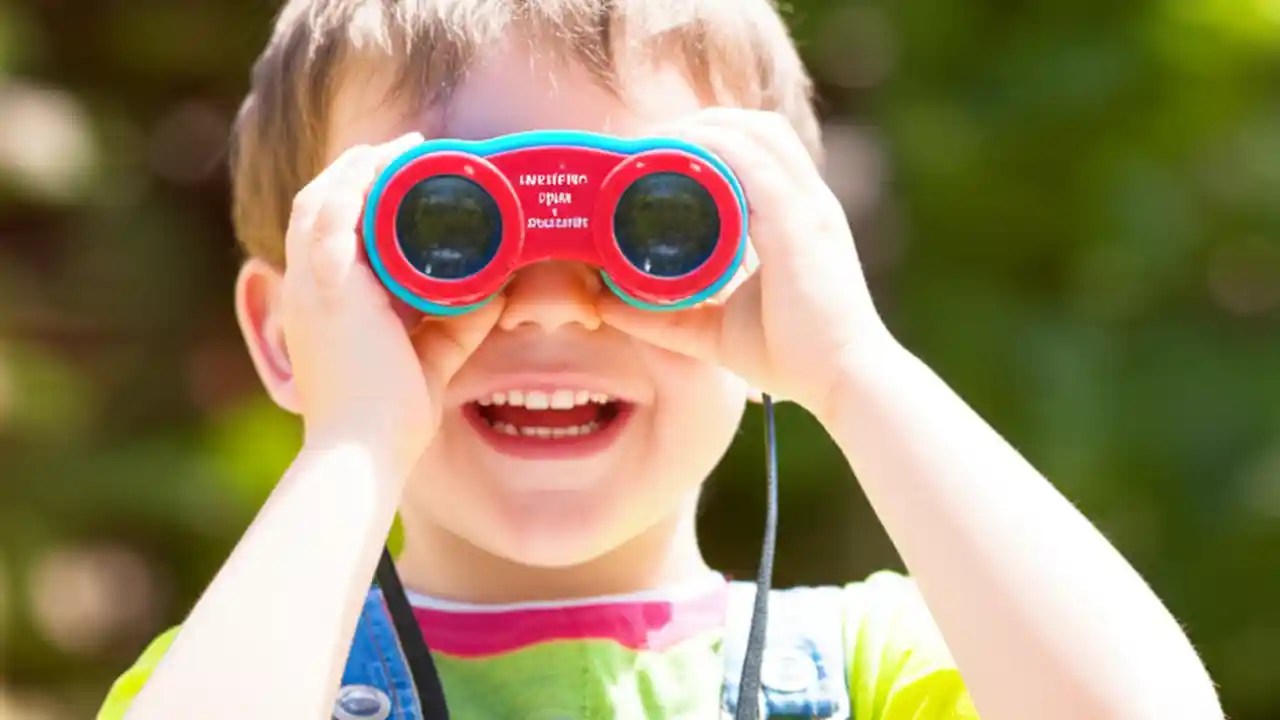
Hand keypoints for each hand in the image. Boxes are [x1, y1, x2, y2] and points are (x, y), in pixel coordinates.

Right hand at [280, 133, 501, 469]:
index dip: (357, 198)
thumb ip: (456, 325)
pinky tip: (384, 162)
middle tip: (405, 151)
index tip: (401, 177)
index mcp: (322, 305)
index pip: (328, 234)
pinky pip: (330, 214)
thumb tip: (495, 291)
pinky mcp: (326, 287)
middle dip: (358, 172)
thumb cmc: (389, 418)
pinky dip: (354, 183)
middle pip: (318, 206)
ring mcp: (310, 286)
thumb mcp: (430, 358)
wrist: (364, 450)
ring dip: (357, 167)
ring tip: (402, 147)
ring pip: (319, 201)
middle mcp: (306, 289)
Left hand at [599, 108, 891, 416]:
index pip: (760, 148)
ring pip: (756, 132)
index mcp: (799, 216)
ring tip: (655, 143)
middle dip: (701, 122)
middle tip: (646, 144)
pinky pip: (754, 162)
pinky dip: (714, 149)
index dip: (710, 138)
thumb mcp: (717, 331)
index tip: (656, 153)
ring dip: (703, 127)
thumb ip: (668, 318)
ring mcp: (808, 207)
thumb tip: (608, 306)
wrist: (844, 381)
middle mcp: (808, 201)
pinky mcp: (800, 223)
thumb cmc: (793, 357)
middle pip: (757, 126)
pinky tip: (677, 154)